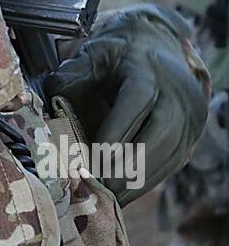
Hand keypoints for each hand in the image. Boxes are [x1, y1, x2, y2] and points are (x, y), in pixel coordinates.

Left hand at [43, 5, 209, 203]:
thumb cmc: (119, 55)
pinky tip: (125, 194)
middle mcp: (176, 93)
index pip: (136, 101)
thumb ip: (75, 72)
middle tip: (101, 187)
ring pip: (171, 154)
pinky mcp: (191, 134)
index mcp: (148, 70)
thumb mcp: (96, 53)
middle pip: (161, 134)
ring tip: (110, 198)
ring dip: (140, 181)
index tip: (93, 158)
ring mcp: (189, 116)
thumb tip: (55, 96)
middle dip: (129, 165)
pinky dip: (149, 182)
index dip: (115, 131)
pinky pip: (173, 163)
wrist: (156, 48)